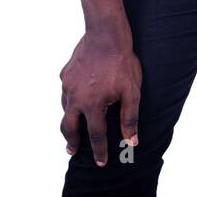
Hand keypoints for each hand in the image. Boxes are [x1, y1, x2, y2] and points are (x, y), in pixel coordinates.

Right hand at [59, 26, 141, 167]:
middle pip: (68, 127)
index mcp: (92, 105)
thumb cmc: (122, 62)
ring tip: (74, 124)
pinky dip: (69, 98)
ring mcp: (68, 84)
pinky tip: (76, 96)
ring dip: (69, 119)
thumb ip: (130, 117)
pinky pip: (65, 90)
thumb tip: (131, 141)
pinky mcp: (65, 73)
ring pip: (64, 108)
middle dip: (71, 141)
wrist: (106, 33)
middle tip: (72, 150)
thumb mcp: (131, 92)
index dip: (99, 151)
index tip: (100, 162)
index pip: (95, 135)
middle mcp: (75, 97)